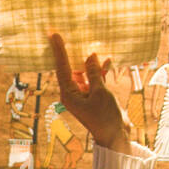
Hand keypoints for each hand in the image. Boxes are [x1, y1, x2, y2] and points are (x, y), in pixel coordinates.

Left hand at [50, 32, 131, 153]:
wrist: (115, 135)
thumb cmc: (105, 117)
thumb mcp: (100, 92)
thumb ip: (94, 73)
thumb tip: (90, 56)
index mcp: (68, 94)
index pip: (61, 67)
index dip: (58, 50)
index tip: (53, 34)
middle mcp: (72, 93)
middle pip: (71, 68)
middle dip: (74, 53)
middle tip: (70, 33)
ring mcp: (83, 94)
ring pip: (84, 72)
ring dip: (91, 62)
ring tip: (94, 46)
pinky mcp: (93, 95)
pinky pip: (94, 78)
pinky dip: (100, 71)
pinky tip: (108, 60)